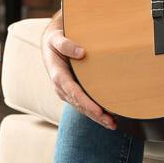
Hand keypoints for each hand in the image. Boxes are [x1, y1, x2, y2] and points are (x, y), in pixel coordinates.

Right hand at [41, 10, 116, 129]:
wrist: (50, 44)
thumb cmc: (55, 40)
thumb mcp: (56, 38)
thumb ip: (66, 45)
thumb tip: (82, 53)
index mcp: (58, 75)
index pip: (73, 92)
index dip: (86, 103)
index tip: (99, 111)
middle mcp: (61, 87)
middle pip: (80, 105)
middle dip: (95, 115)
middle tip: (111, 123)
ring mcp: (67, 91)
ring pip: (82, 108)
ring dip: (97, 117)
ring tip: (113, 124)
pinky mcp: (72, 92)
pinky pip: (83, 104)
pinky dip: (95, 111)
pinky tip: (108, 116)